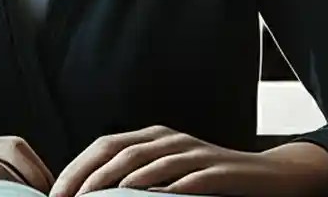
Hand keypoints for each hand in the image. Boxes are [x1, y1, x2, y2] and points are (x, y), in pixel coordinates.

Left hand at [49, 126, 327, 196]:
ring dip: (115, 183)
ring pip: (146, 162)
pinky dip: (163, 189)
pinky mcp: (216, 171)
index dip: (77, 167)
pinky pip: (186, 179)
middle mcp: (169, 138)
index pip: (104, 145)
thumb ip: (138, 177)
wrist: (271, 175)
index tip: (56, 193)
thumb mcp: (171, 171)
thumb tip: (94, 192)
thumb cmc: (213, 177)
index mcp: (153, 136)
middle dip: (87, 176)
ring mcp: (194, 152)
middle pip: (118, 151)